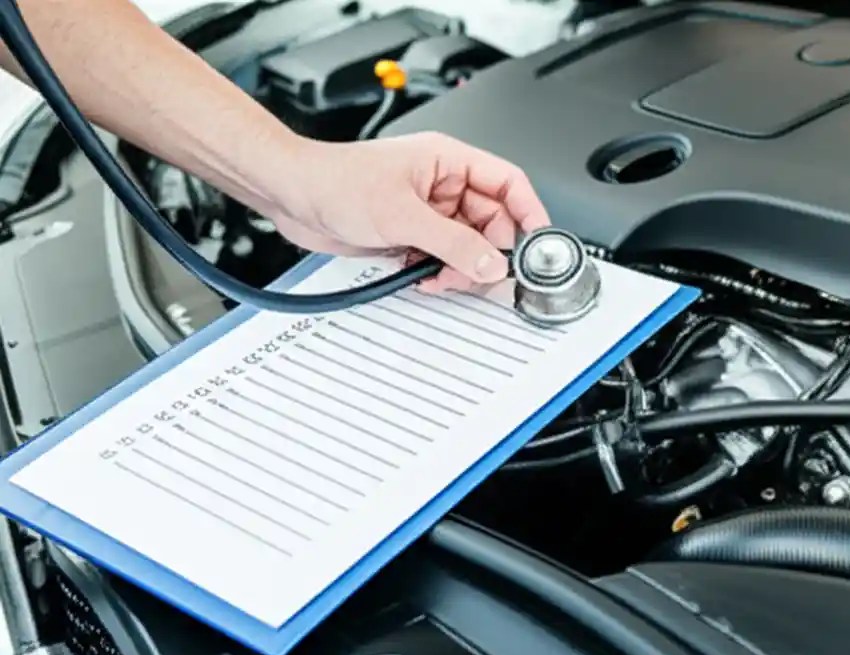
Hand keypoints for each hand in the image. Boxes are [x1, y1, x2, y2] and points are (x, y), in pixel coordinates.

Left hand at [265, 132, 550, 292]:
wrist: (291, 197)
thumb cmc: (335, 181)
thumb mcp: (402, 215)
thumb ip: (453, 243)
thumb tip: (492, 263)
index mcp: (449, 160)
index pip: (509, 183)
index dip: (529, 212)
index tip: (537, 243)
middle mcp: (443, 185)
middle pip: (492, 222)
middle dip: (488, 252)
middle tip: (480, 274)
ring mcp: (429, 211)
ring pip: (469, 246)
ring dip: (461, 268)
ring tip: (442, 277)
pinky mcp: (412, 234)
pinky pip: (444, 258)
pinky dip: (440, 273)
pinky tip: (424, 277)